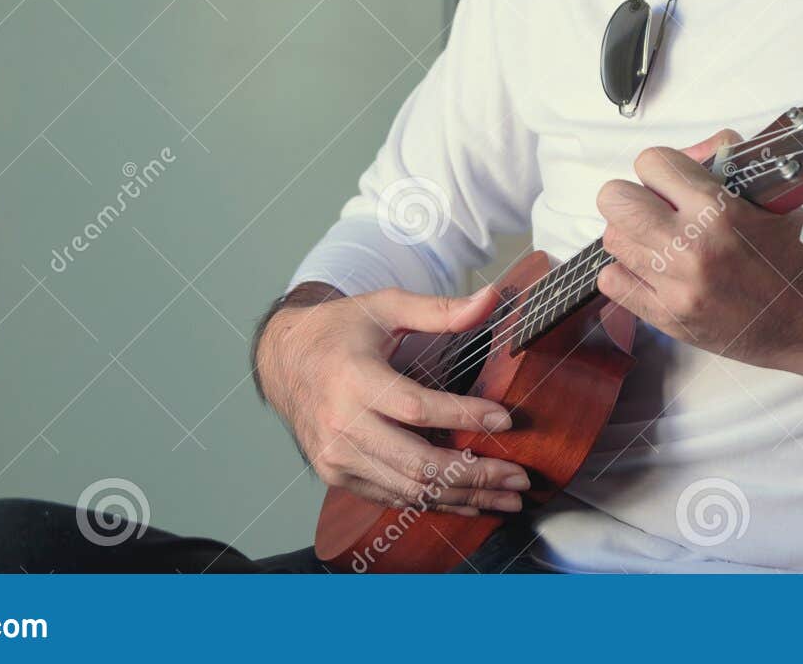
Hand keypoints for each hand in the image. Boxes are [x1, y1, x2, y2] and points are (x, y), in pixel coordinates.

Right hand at [255, 285, 531, 514]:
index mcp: (353, 379)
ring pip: (409, 489)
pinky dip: (434, 503)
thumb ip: (439, 309)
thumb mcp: (385, 307)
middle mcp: (341, 424)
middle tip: (518, 475)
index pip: (416, 408)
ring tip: (506, 496)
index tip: (504, 420)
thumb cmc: (338, 330)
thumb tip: (491, 299)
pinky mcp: (337, 475)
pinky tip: (469, 502)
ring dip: (463, 496)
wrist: (284, 359)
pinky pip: (392, 497)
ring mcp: (336, 456)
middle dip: (475, 473)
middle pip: (417, 463)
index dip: (463, 416)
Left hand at [595, 130, 802, 381]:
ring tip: (664, 242)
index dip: (664, 167)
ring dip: (634, 234)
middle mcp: (691, 248)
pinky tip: (656, 272)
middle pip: (615, 199)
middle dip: (636, 195)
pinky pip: (613, 283)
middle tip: (660, 207)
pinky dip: (627, 273)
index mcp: (719, 210)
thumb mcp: (775, 196)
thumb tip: (690, 153)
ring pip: (613, 239)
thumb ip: (726, 165)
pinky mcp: (671, 320)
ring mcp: (676, 288)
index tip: (677, 180)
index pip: (652, 162)